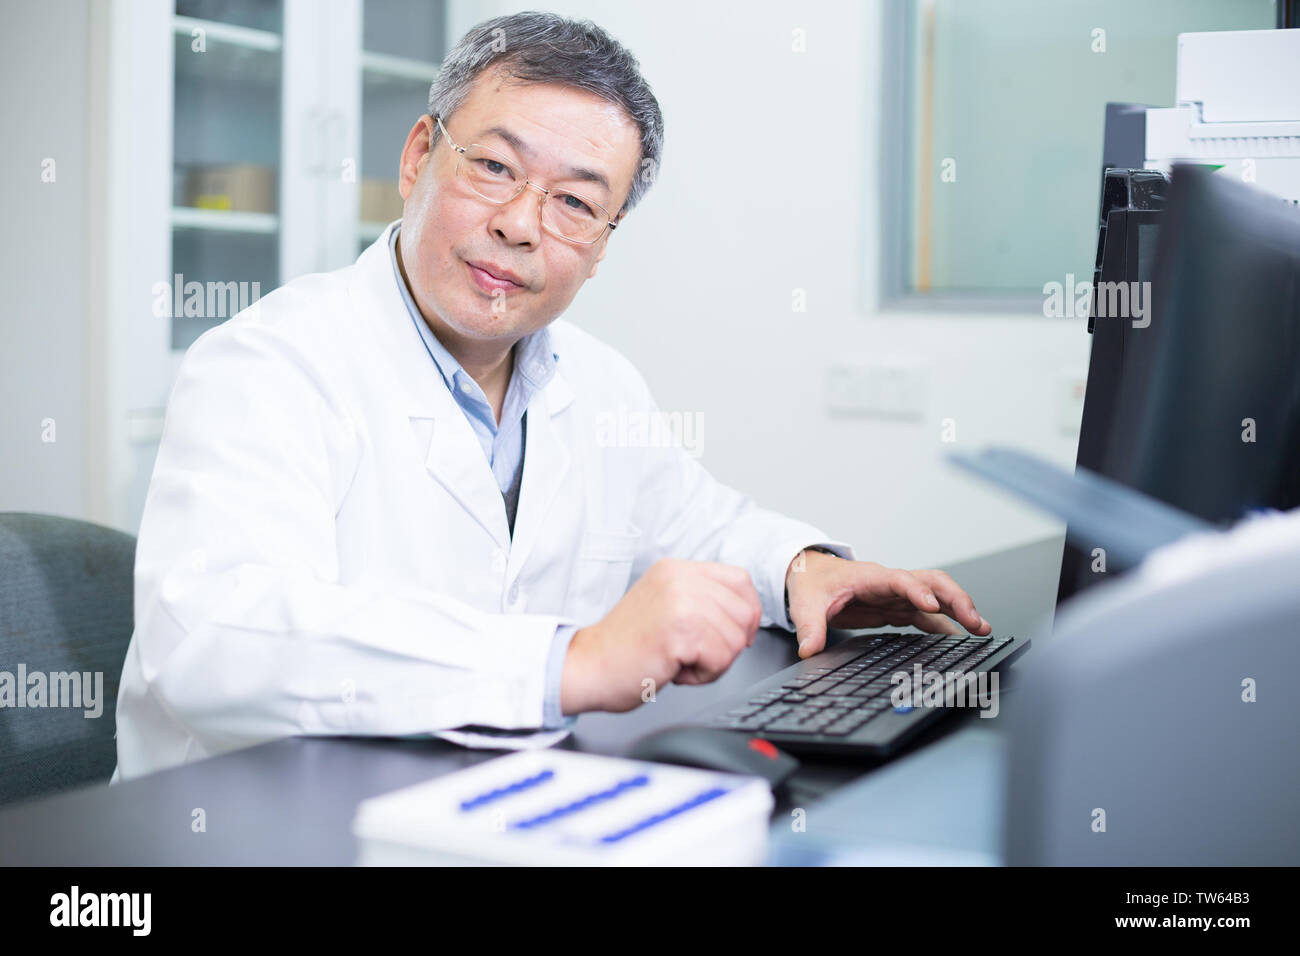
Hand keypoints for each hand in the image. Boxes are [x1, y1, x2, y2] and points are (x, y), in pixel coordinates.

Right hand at [560, 558, 761, 714]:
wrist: (588, 666)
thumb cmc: (624, 646)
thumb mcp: (664, 603)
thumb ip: (699, 598)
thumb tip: (744, 613)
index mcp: (676, 569)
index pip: (740, 580)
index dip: (746, 613)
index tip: (734, 634)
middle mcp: (679, 579)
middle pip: (745, 612)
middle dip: (729, 643)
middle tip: (695, 654)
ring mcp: (680, 603)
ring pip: (736, 639)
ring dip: (715, 662)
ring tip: (680, 661)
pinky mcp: (679, 632)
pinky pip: (721, 659)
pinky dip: (704, 675)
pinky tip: (676, 669)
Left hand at [785, 549, 991, 657]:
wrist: (812, 576)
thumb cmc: (812, 583)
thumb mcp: (805, 604)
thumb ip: (810, 626)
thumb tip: (809, 649)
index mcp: (871, 576)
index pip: (901, 580)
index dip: (918, 592)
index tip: (932, 606)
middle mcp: (891, 584)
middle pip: (933, 583)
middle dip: (957, 600)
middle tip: (976, 622)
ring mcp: (898, 596)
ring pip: (938, 598)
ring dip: (960, 612)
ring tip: (982, 631)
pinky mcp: (898, 610)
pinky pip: (929, 616)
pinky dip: (946, 627)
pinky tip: (961, 641)